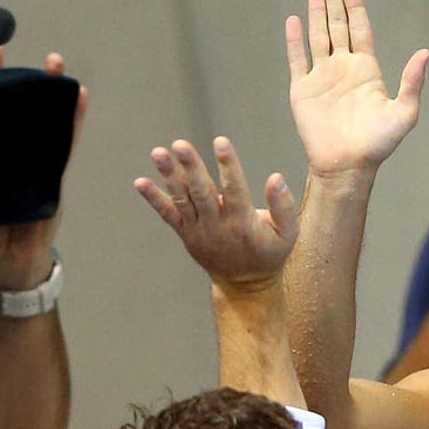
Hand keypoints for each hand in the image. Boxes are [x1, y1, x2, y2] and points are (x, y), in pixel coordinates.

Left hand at [0, 46, 87, 289]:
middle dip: (8, 77)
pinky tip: (80, 97)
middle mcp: (11, 152)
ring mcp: (35, 160)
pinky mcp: (55, 173)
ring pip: (41, 118)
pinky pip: (67, 141)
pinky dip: (74, 119)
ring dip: (48, 90)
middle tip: (2, 45)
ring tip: (52, 61)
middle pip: (9, 108)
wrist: (13, 260)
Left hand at [134, 137, 295, 293]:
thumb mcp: (288, 235)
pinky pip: (168, 215)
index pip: (235, 190)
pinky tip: (140, 182)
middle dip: (191, 167)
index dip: (228, 166)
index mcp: (243, 222)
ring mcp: (199, 229)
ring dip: (169, 176)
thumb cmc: (269, 254)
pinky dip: (154, 199)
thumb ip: (284, 206)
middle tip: (180, 145)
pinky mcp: (186, 233)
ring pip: (182, 199)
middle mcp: (218, 225)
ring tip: (158, 153)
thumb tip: (276, 177)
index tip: (221, 142)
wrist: (244, 285)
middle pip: (202, 192)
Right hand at [287, 0, 428, 177]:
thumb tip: (425, 52)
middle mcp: (344, 69)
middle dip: (334, 0)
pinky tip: (294, 20)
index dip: (355, 7)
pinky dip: (295, 40)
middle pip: (337, 25)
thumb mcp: (404, 113)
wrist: (348, 165)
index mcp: (367, 71)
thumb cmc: (378, 144)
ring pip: (317, 36)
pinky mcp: (303, 90)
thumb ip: (412, 82)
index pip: (360, 30)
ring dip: (315, 12)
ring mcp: (323, 78)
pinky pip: (298, 59)